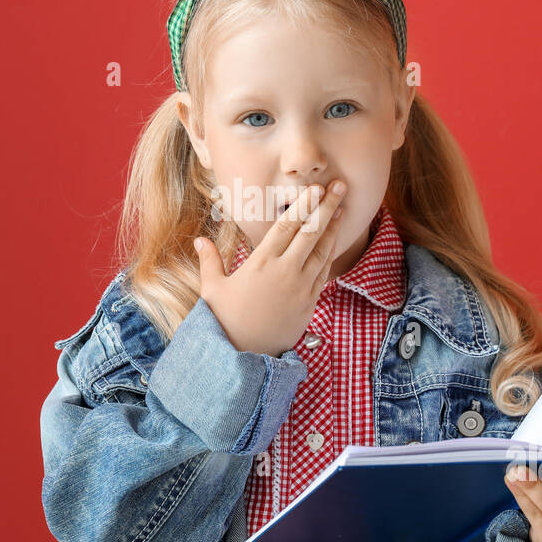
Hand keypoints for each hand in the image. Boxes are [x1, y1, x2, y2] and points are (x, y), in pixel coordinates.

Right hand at [193, 180, 346, 356]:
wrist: (245, 354)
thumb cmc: (226, 320)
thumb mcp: (213, 289)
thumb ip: (209, 260)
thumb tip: (200, 240)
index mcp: (261, 263)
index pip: (287, 226)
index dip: (303, 205)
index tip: (315, 188)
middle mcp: (285, 271)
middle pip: (311, 232)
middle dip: (327, 206)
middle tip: (340, 186)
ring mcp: (301, 287)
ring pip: (323, 250)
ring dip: (334, 226)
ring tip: (341, 206)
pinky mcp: (310, 302)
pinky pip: (324, 272)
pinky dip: (330, 252)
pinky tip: (334, 239)